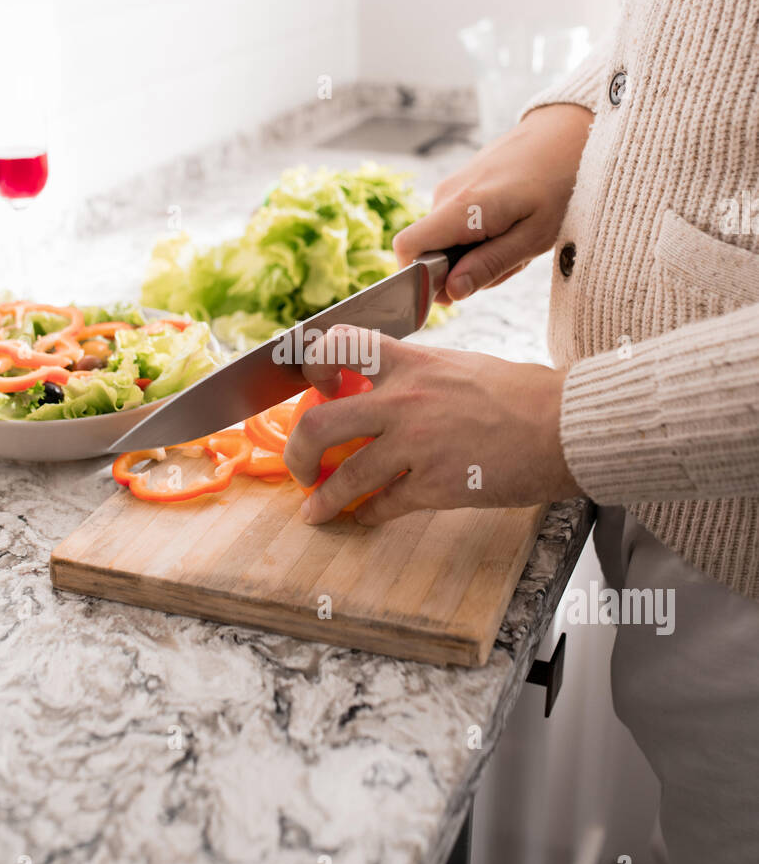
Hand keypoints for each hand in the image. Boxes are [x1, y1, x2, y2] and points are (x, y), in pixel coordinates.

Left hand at [283, 325, 580, 526]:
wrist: (566, 426)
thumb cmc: (525, 395)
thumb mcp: (462, 366)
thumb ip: (419, 375)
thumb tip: (391, 390)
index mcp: (412, 363)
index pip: (339, 344)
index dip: (315, 366)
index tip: (318, 388)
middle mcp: (404, 400)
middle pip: (320, 421)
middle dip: (298, 449)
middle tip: (300, 465)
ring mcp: (416, 445)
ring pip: (345, 476)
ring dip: (323, 500)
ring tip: (315, 512)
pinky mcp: (434, 485)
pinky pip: (384, 505)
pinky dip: (369, 516)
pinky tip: (365, 519)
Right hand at [394, 102, 592, 303]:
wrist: (568, 132)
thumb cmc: (558, 184)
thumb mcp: (534, 237)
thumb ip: (489, 265)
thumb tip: (450, 292)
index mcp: (462, 207)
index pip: (407, 247)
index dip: (418, 278)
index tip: (453, 292)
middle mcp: (447, 194)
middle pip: (431, 253)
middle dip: (464, 270)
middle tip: (512, 260)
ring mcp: (452, 187)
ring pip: (448, 241)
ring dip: (478, 253)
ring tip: (518, 238)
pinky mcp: (461, 185)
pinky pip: (459, 225)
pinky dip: (483, 236)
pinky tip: (513, 224)